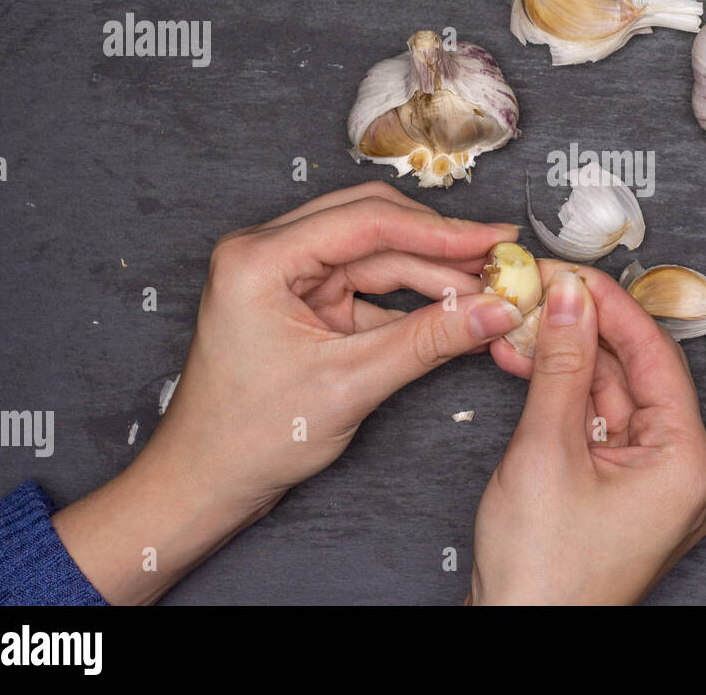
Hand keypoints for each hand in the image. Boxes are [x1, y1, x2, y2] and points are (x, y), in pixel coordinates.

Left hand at [53, 181, 523, 603]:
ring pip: (377, 255)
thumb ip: (428, 342)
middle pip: (373, 224)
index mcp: (259, 259)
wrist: (205, 483)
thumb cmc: (248, 438)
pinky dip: (412, 299)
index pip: (366, 221)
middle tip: (500, 259)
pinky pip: (369, 285)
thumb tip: (495, 311)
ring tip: (489, 290)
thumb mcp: (350, 385)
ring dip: (432, 274)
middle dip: (440, 245)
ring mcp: (287, 275)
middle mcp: (268, 252)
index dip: (440, 230)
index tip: (494, 240)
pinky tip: (454, 310)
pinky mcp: (304, 300)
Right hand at [470, 264, 705, 604]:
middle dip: (582, 331)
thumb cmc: (542, 574)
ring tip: (522, 323)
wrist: (517, 637)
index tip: (572, 273)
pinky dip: (564, 398)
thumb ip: (561, 365)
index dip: (610, 306)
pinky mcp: (622, 496)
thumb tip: (569, 300)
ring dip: (566, 361)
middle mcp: (682, 474)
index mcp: (687, 464)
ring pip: (612, 399)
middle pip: (635, 375)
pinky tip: (529, 363)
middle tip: (541, 291)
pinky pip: (599, 429)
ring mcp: (652, 488)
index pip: (656, 356)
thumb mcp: (546, 450)